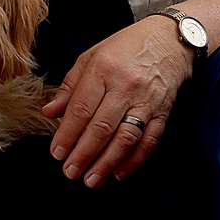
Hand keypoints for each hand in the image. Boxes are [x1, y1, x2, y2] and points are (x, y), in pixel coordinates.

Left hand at [41, 17, 192, 187]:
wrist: (169, 39)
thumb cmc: (125, 48)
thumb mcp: (91, 56)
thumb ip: (70, 86)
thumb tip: (50, 112)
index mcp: (103, 69)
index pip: (81, 107)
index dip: (67, 134)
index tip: (57, 152)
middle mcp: (125, 86)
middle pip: (102, 127)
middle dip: (84, 154)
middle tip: (70, 172)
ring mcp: (147, 100)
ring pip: (125, 138)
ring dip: (107, 162)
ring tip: (91, 179)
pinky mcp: (163, 112)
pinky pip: (149, 140)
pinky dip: (135, 160)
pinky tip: (119, 173)